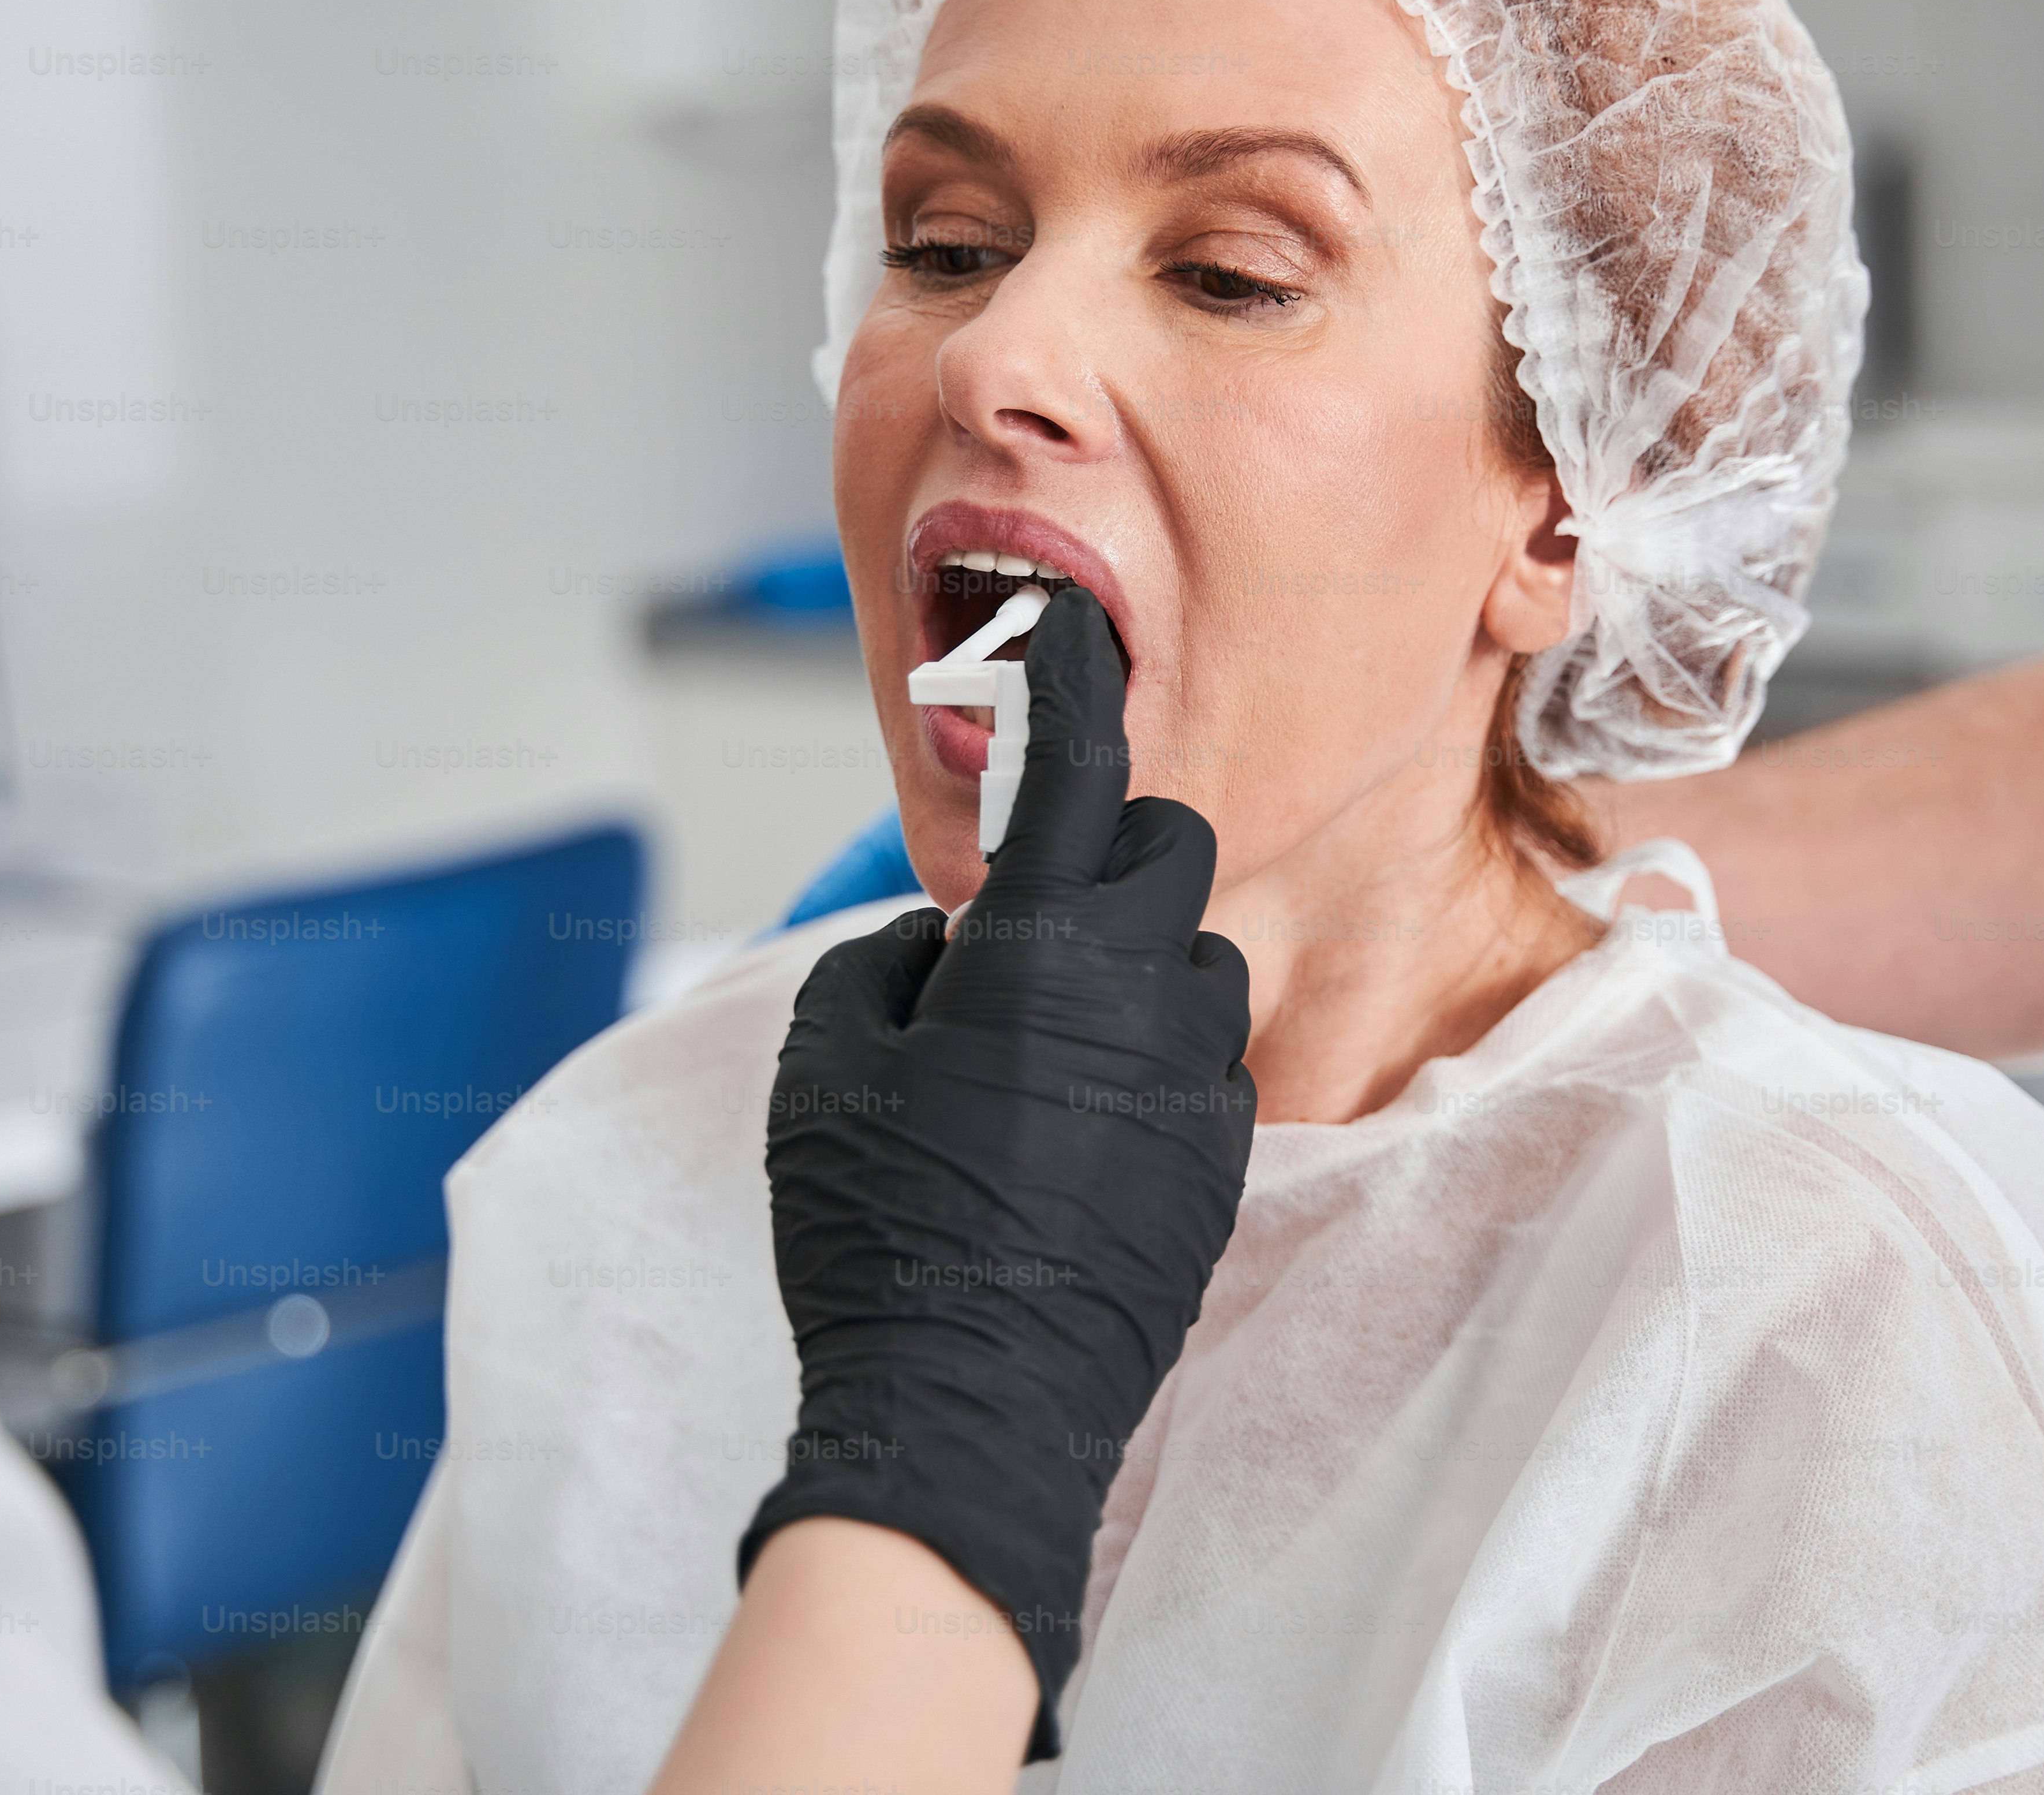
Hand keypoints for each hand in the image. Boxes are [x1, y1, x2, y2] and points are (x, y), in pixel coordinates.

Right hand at [740, 585, 1255, 1760]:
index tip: (1059, 634)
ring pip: (1197, 962)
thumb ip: (883, 968)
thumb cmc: (877, 1231)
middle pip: (1168, 853)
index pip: (1074, 767)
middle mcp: (1148, 995)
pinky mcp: (1220, 1166)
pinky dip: (1147, 1064)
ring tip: (1040, 1048)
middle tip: (1021, 929)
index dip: (1063, 685)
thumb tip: (943, 950)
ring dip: (1137, 969)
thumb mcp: (823, 1069)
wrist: (970, 1410)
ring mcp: (1197, 1083)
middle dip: (1105, 861)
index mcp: (1046, 949)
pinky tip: (1070, 1133)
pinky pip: (1200, 1066)